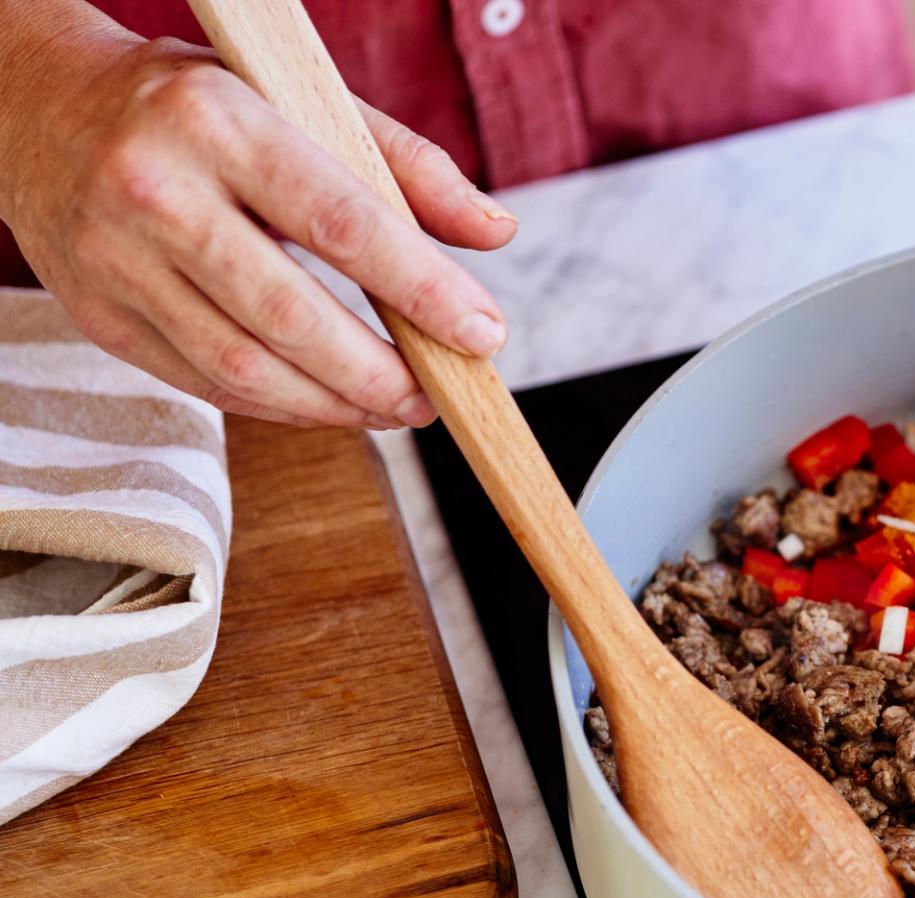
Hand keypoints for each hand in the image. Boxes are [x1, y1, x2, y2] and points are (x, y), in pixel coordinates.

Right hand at [0, 21, 515, 427]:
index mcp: (217, 122)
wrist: (39, 108)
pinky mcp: (99, 314)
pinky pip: (205, 383)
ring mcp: (116, 260)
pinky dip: (280, 405)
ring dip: (336, 404)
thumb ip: (405, 165)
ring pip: (245, 366)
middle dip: (380, 372)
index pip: (341, 222)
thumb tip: (495, 232)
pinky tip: (329, 402)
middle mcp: (156, 191)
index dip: (421, 289)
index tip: (482, 332)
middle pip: (291, 315)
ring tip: (394, 407)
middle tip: (436, 393)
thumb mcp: (297, 100)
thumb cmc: (190, 105)